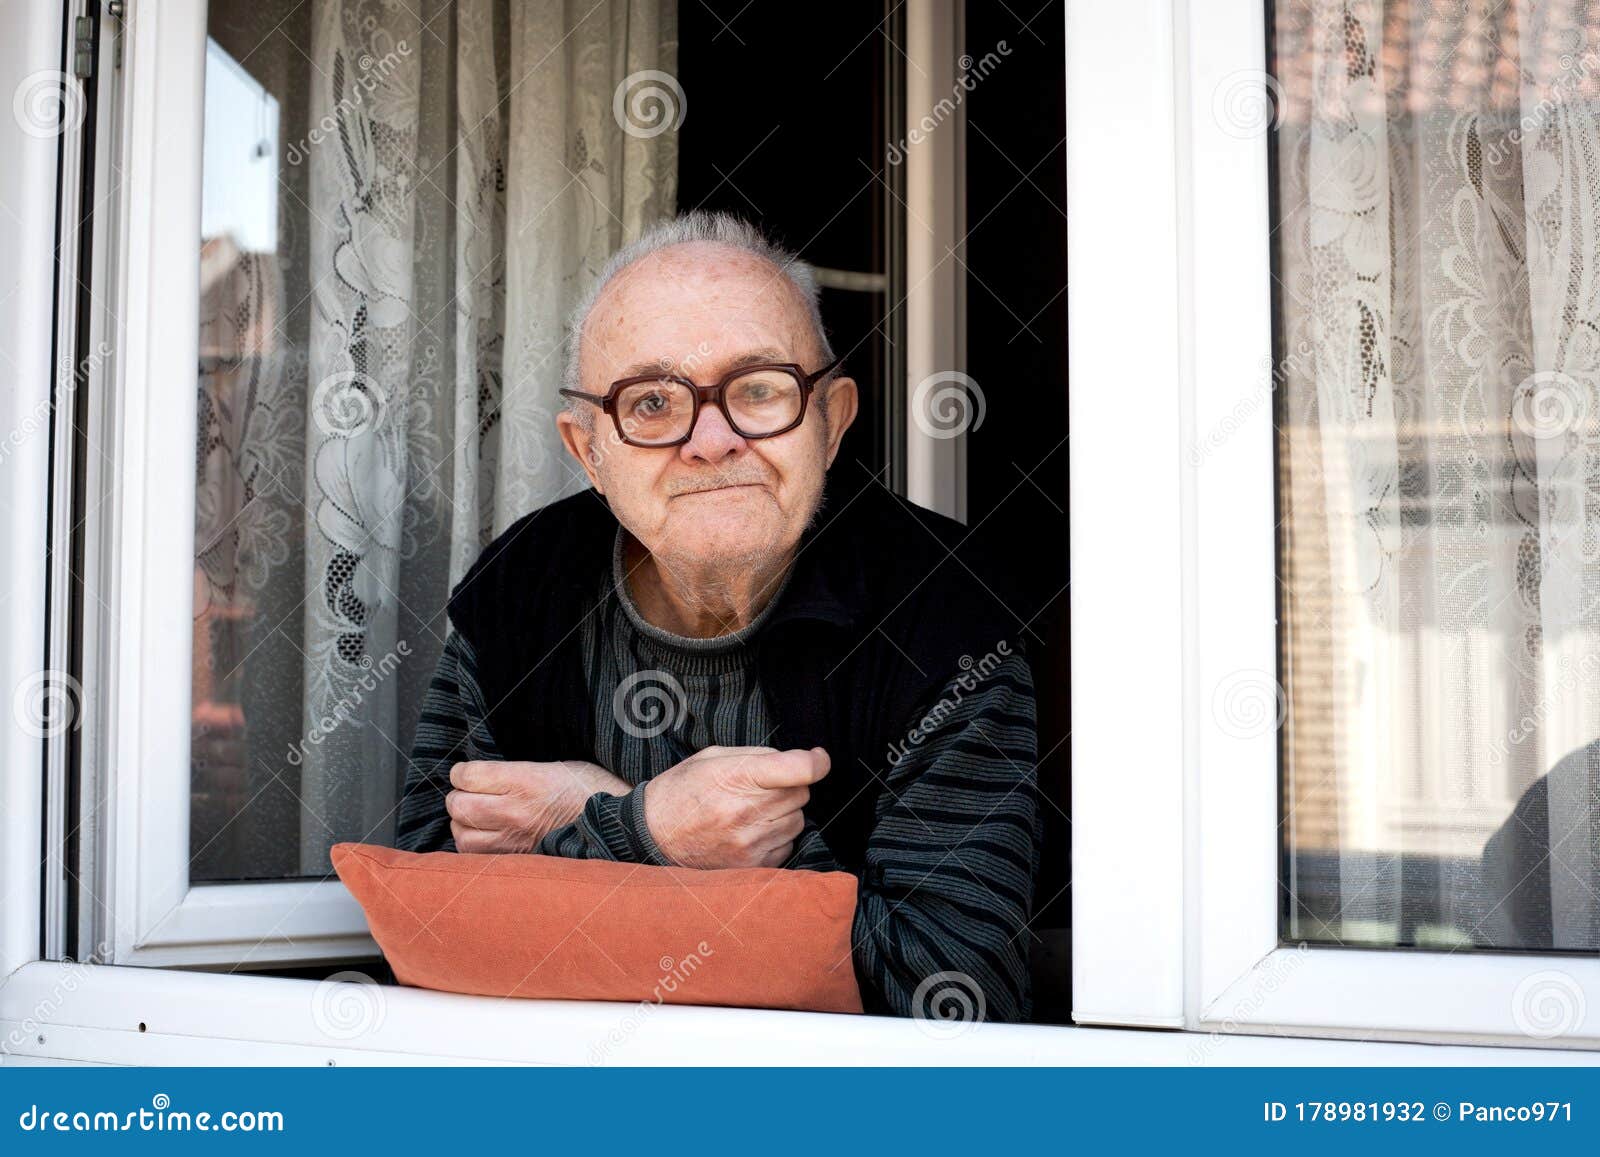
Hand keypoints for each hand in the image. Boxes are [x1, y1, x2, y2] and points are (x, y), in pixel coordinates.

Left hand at [446, 760, 628, 853]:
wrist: (617, 824)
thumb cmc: (591, 789)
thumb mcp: (554, 765)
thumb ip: (515, 770)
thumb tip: (482, 774)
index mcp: (525, 780)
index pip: (467, 776)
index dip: (461, 773)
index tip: (466, 773)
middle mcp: (515, 811)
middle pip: (459, 806)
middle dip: (457, 797)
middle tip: (467, 794)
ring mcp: (515, 839)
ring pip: (462, 835)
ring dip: (462, 824)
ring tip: (473, 817)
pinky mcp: (518, 858)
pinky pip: (477, 857)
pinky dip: (472, 846)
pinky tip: (482, 837)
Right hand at [643, 745, 830, 868]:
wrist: (652, 835)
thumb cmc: (682, 791)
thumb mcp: (712, 758)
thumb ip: (758, 755)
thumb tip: (800, 759)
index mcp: (737, 778)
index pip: (799, 770)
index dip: (817, 762)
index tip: (818, 759)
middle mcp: (746, 812)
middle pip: (802, 793)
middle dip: (789, 787)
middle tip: (762, 788)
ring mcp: (750, 843)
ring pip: (797, 820)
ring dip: (784, 813)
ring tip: (751, 811)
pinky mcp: (751, 866)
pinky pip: (787, 845)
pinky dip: (777, 836)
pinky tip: (750, 831)